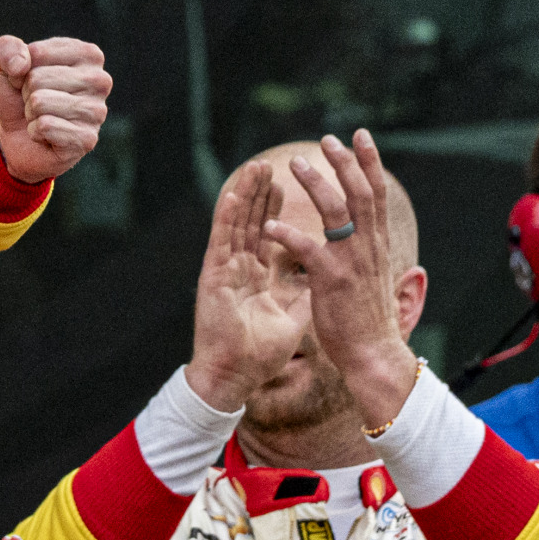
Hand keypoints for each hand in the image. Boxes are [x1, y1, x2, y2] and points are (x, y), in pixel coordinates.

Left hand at [0, 36, 111, 182]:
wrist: (18, 138)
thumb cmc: (19, 96)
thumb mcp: (6, 65)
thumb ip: (6, 48)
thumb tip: (21, 65)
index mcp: (87, 54)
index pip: (36, 53)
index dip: (20, 70)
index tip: (29, 79)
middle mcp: (100, 80)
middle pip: (37, 78)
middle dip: (26, 92)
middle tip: (36, 102)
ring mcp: (97, 111)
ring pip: (39, 102)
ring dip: (30, 112)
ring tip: (41, 116)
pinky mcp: (87, 138)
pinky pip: (44, 126)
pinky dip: (34, 131)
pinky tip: (46, 135)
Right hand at [185, 160, 302, 411]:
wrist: (235, 375)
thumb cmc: (260, 352)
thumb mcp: (293, 316)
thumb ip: (306, 291)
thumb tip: (324, 272)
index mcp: (257, 275)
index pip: (269, 232)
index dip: (277, 207)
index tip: (289, 183)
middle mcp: (240, 266)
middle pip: (253, 221)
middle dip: (263, 192)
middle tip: (272, 164)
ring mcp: (226, 268)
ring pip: (237, 223)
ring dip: (247, 194)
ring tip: (257, 167)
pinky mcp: (214, 276)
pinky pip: (222, 240)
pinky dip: (228, 216)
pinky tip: (235, 194)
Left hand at [262, 130, 416, 428]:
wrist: (373, 353)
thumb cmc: (366, 316)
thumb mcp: (369, 274)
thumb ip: (365, 249)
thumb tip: (366, 231)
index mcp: (375, 243)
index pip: (375, 194)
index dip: (369, 163)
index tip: (360, 136)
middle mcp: (368, 247)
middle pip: (361, 194)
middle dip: (346, 162)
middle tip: (328, 138)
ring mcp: (351, 262)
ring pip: (337, 213)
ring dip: (317, 186)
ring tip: (296, 165)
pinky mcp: (332, 281)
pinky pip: (308, 252)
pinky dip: (290, 236)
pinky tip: (271, 224)